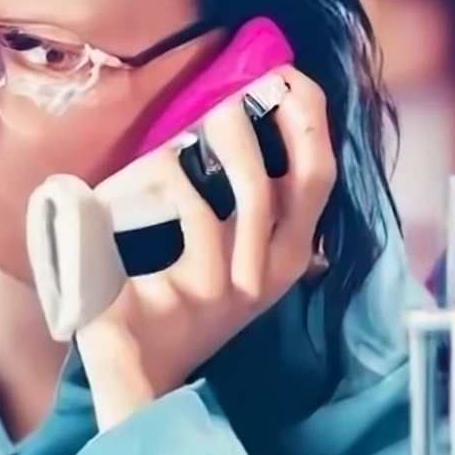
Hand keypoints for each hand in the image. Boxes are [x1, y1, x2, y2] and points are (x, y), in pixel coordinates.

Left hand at [77, 66, 336, 429]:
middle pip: (305, 185)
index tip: (293, 80)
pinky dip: (176, 177)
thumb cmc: (176, 309)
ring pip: (251, 196)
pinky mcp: (191, 292)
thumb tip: (237, 143)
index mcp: (283, 262)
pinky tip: (161, 160)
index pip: (318, 184)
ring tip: (211, 115)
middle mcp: (270, 274)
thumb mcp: (222, 264)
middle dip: (294, 123)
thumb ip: (239, 220)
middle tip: (262, 83)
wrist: (136, 374)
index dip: (314, 127)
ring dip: (234, 143)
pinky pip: (194, 216)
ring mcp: (234, 286)